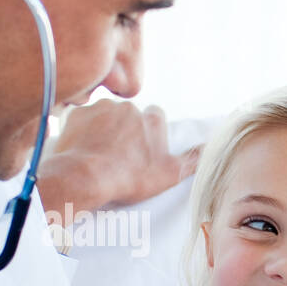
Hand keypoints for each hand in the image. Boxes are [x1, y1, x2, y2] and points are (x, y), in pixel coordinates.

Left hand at [37, 100, 199, 216]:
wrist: (86, 177)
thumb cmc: (129, 178)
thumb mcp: (169, 174)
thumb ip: (192, 159)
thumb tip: (209, 148)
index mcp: (151, 119)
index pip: (156, 116)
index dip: (150, 132)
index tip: (142, 149)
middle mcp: (128, 107)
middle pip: (128, 115)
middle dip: (124, 130)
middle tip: (119, 155)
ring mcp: (100, 108)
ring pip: (104, 115)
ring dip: (102, 128)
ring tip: (98, 154)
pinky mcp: (76, 114)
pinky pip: (80, 119)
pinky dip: (81, 131)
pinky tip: (81, 149)